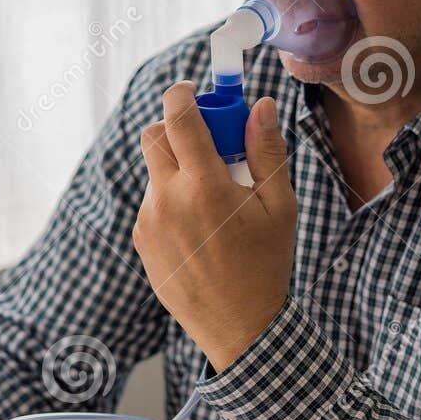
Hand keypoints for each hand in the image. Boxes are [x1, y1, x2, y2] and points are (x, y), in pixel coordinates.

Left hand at [133, 82, 296, 371]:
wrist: (239, 327)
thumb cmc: (266, 264)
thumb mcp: (279, 207)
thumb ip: (268, 151)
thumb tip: (261, 105)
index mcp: (205, 187)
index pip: (178, 117)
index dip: (182, 94)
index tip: (192, 92)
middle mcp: (168, 200)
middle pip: (153, 136)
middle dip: (176, 128)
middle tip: (208, 143)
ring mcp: (149, 222)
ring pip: (155, 173)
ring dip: (178, 171)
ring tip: (214, 202)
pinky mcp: (141, 241)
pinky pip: (152, 204)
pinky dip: (172, 202)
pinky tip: (200, 229)